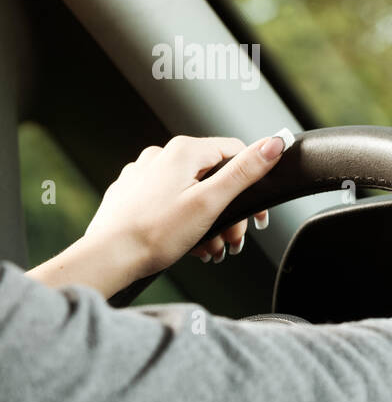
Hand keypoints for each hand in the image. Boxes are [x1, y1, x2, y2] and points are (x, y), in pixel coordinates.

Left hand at [29, 132, 292, 297]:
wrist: (107, 258)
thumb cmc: (153, 234)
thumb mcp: (211, 202)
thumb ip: (245, 172)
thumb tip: (274, 143)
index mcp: (182, 151)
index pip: (234, 152)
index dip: (252, 183)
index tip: (256, 213)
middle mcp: (160, 156)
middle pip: (213, 177)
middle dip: (228, 211)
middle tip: (232, 239)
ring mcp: (143, 175)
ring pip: (192, 193)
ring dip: (208, 221)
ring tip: (209, 246)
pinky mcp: (132, 194)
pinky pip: (170, 203)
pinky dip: (184, 222)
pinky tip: (187, 242)